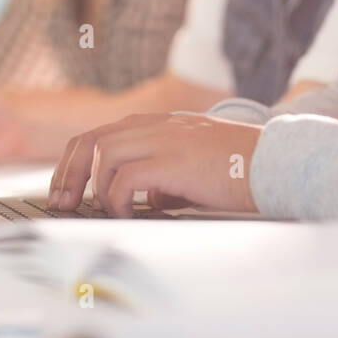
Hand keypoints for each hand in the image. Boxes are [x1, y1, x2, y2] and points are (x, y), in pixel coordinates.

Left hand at [47, 113, 262, 216]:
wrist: (276, 163)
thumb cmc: (240, 168)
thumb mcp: (195, 164)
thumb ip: (166, 174)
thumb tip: (146, 200)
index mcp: (161, 124)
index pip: (100, 134)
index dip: (74, 161)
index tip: (65, 189)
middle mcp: (159, 126)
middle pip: (92, 140)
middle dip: (69, 173)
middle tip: (62, 201)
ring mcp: (166, 140)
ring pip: (104, 154)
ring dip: (94, 186)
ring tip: (98, 209)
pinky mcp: (175, 162)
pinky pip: (127, 179)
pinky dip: (117, 199)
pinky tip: (127, 213)